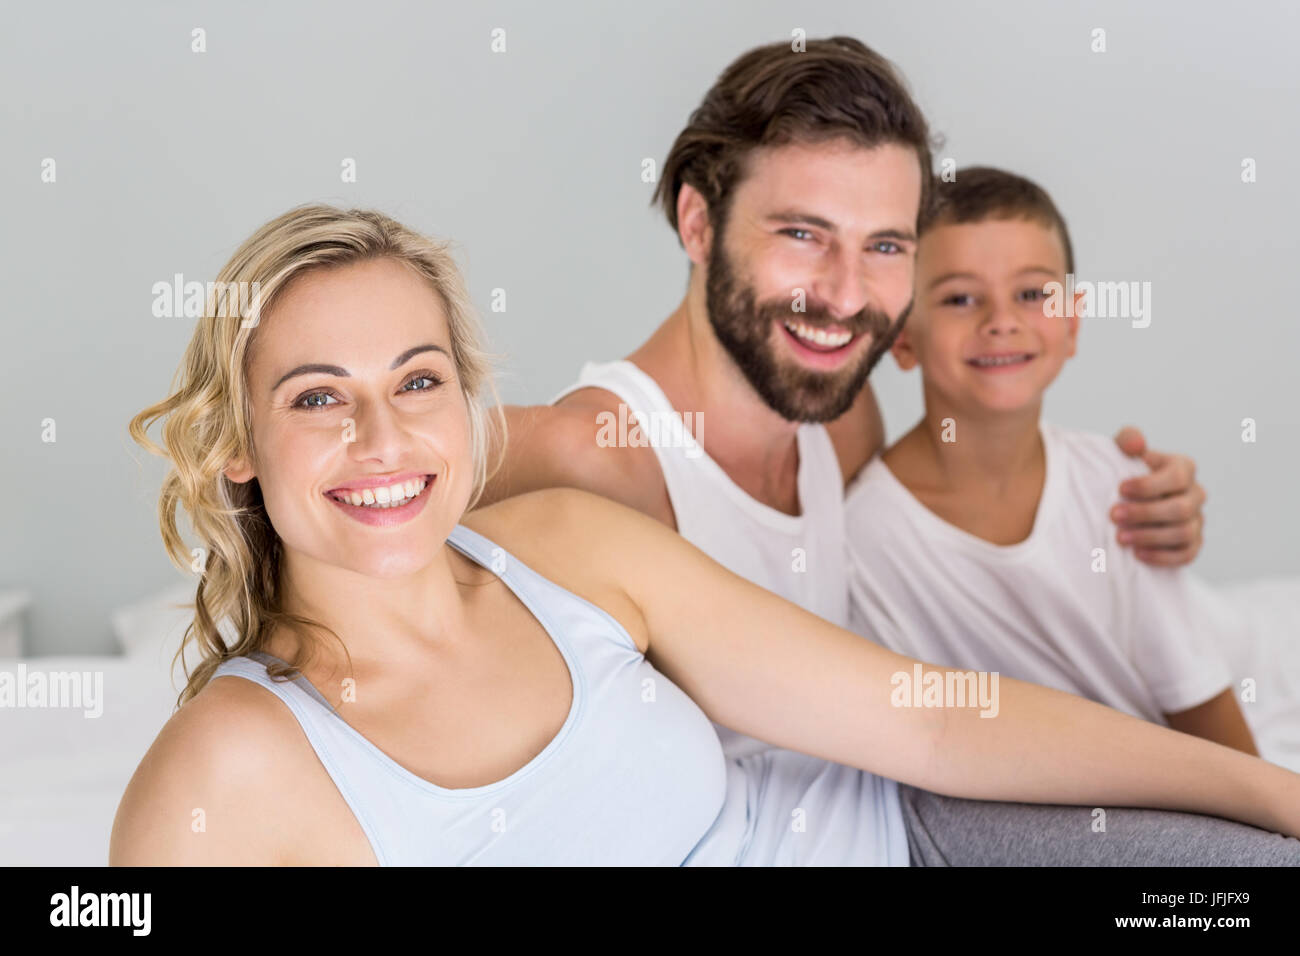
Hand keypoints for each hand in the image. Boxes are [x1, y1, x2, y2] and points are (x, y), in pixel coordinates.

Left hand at [1111, 426, 1205, 566]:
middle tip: (1114, 515)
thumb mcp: (1122, 450)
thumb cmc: (1125, 471)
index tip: (1120, 489)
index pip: (1177, 477)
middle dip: (1145, 513)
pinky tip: (1138, 554)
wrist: (1125, 499)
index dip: (1149, 485)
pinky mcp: (1192, 544)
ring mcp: (1197, 520)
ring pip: (1184, 532)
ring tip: (1121, 537)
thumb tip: (1137, 445)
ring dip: (1150, 536)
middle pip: (1181, 508)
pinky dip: (1162, 556)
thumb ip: (1129, 439)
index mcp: (1183, 468)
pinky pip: (1186, 554)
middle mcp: (1195, 494)